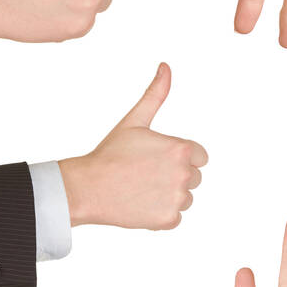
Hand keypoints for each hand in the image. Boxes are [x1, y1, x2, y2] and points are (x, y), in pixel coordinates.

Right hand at [58, 63, 206, 228]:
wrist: (87, 188)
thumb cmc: (110, 154)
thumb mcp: (135, 121)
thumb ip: (155, 95)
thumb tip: (166, 67)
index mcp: (181, 149)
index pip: (199, 156)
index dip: (179, 157)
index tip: (156, 158)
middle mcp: (184, 174)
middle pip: (195, 178)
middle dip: (174, 176)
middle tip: (145, 173)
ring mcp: (177, 199)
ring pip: (186, 198)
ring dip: (168, 195)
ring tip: (141, 188)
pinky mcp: (169, 219)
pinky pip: (175, 217)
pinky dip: (161, 215)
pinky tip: (140, 204)